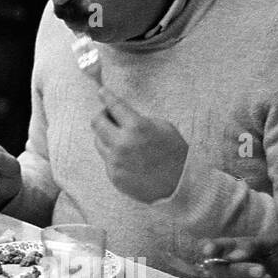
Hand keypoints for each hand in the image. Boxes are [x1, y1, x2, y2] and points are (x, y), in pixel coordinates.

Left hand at [91, 88, 188, 202]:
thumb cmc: (175, 153)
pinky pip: (106, 159)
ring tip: (123, 139)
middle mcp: (122, 143)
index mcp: (137, 127)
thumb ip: (139, 119)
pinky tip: (130, 159)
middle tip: (110, 116)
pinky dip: (114, 155)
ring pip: (98, 141)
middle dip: (102, 115)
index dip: (106, 96)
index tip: (101, 91)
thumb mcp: (163, 127)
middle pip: (96, 122)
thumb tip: (120, 114)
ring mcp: (116, 161)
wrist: (181, 185)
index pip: (114, 105)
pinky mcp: (114, 176)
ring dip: (106, 136)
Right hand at [200, 237, 277, 277]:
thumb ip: (251, 246)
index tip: (209, 251)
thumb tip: (232, 256)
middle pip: (218, 271)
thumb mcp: (270, 246)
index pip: (213, 249)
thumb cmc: (277, 260)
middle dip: (238, 270)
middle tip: (261, 270)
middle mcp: (223, 272)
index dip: (209, 249)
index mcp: (228, 252)